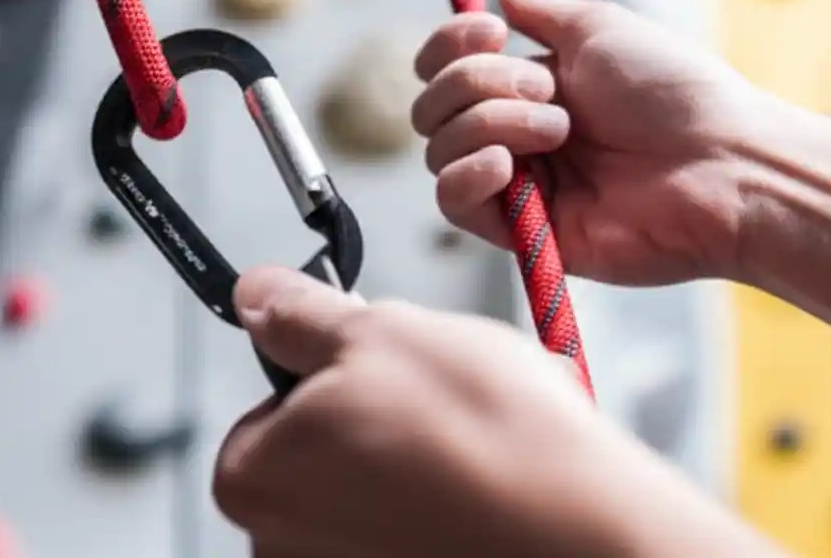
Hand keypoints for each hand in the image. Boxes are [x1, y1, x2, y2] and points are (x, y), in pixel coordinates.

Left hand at [213, 267, 780, 557]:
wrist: (577, 524)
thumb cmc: (480, 439)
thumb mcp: (377, 330)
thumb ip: (301, 314)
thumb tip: (259, 297)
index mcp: (252, 480)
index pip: (265, 409)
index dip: (323, 374)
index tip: (371, 364)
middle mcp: (285, 545)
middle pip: (319, 455)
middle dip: (374, 418)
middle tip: (431, 396)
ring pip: (376, 490)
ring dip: (417, 457)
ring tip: (474, 435)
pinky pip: (418, 524)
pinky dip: (448, 500)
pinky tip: (489, 477)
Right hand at [412, 0, 766, 284]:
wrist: (721, 165)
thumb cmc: (676, 93)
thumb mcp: (602, 31)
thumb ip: (543, 11)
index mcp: (531, 88)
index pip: (446, 68)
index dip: (448, 45)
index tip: (489, 30)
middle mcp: (515, 136)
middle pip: (434, 105)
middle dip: (475, 82)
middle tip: (545, 89)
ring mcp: (517, 185)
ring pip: (440, 148)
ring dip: (489, 124)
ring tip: (558, 130)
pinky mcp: (521, 233)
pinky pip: (453, 202)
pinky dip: (466, 174)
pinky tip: (504, 165)